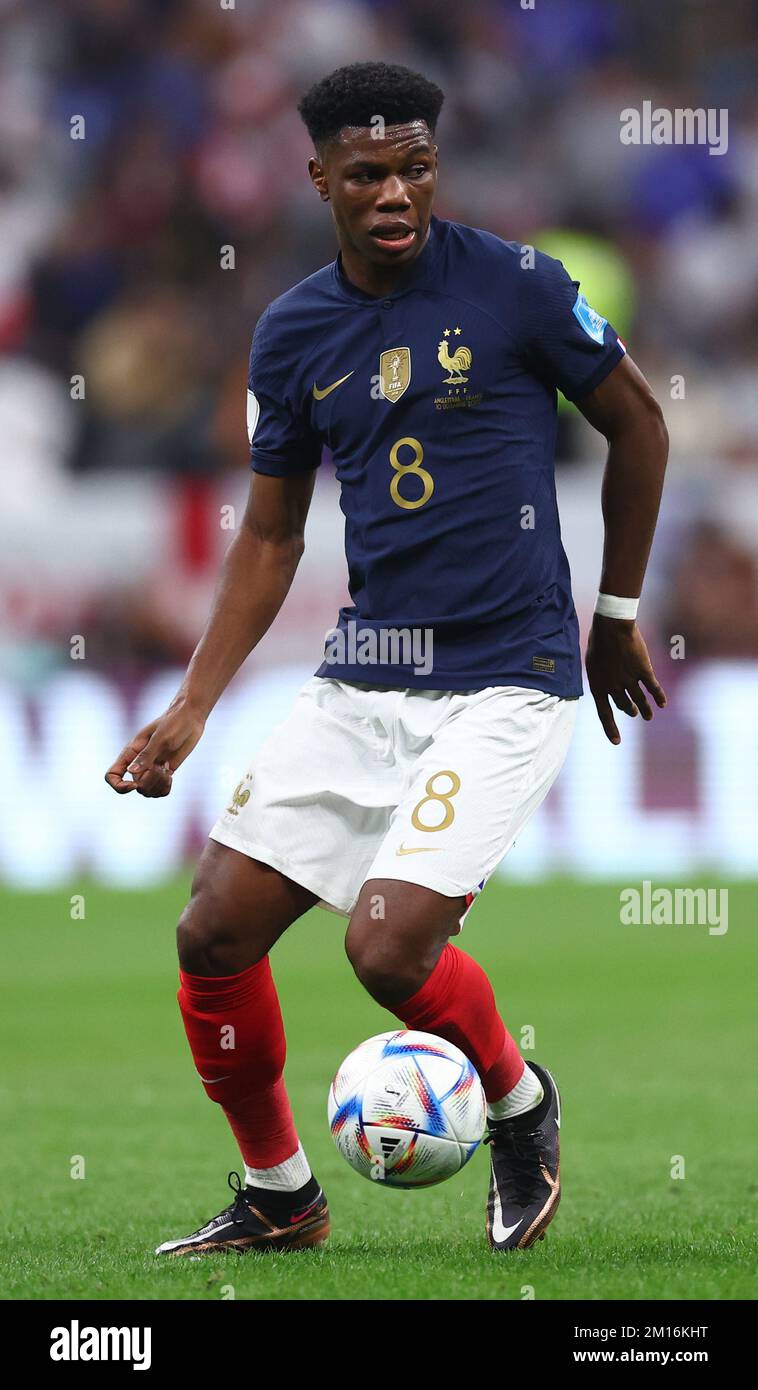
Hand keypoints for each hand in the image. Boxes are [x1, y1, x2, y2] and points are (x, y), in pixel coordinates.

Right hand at [105, 698, 205, 796]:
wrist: (190, 718)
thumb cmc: (173, 722)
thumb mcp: (160, 738)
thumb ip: (147, 755)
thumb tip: (131, 771)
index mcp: (131, 753)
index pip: (112, 775)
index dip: (119, 786)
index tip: (135, 785)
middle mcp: (138, 763)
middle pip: (136, 787)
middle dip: (150, 782)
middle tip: (162, 767)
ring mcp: (151, 769)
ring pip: (148, 791)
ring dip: (159, 785)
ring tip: (166, 769)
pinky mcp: (164, 773)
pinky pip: (160, 791)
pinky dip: (165, 787)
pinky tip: (170, 775)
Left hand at [585, 615, 665, 744]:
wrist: (611, 627)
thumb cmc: (599, 641)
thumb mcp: (593, 663)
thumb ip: (601, 678)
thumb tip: (607, 689)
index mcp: (598, 686)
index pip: (604, 713)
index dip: (610, 728)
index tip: (617, 742)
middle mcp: (614, 687)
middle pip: (624, 705)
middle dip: (630, 711)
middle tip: (635, 713)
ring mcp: (629, 680)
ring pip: (640, 700)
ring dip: (645, 709)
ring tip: (648, 716)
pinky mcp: (644, 671)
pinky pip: (653, 688)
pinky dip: (658, 697)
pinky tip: (662, 704)